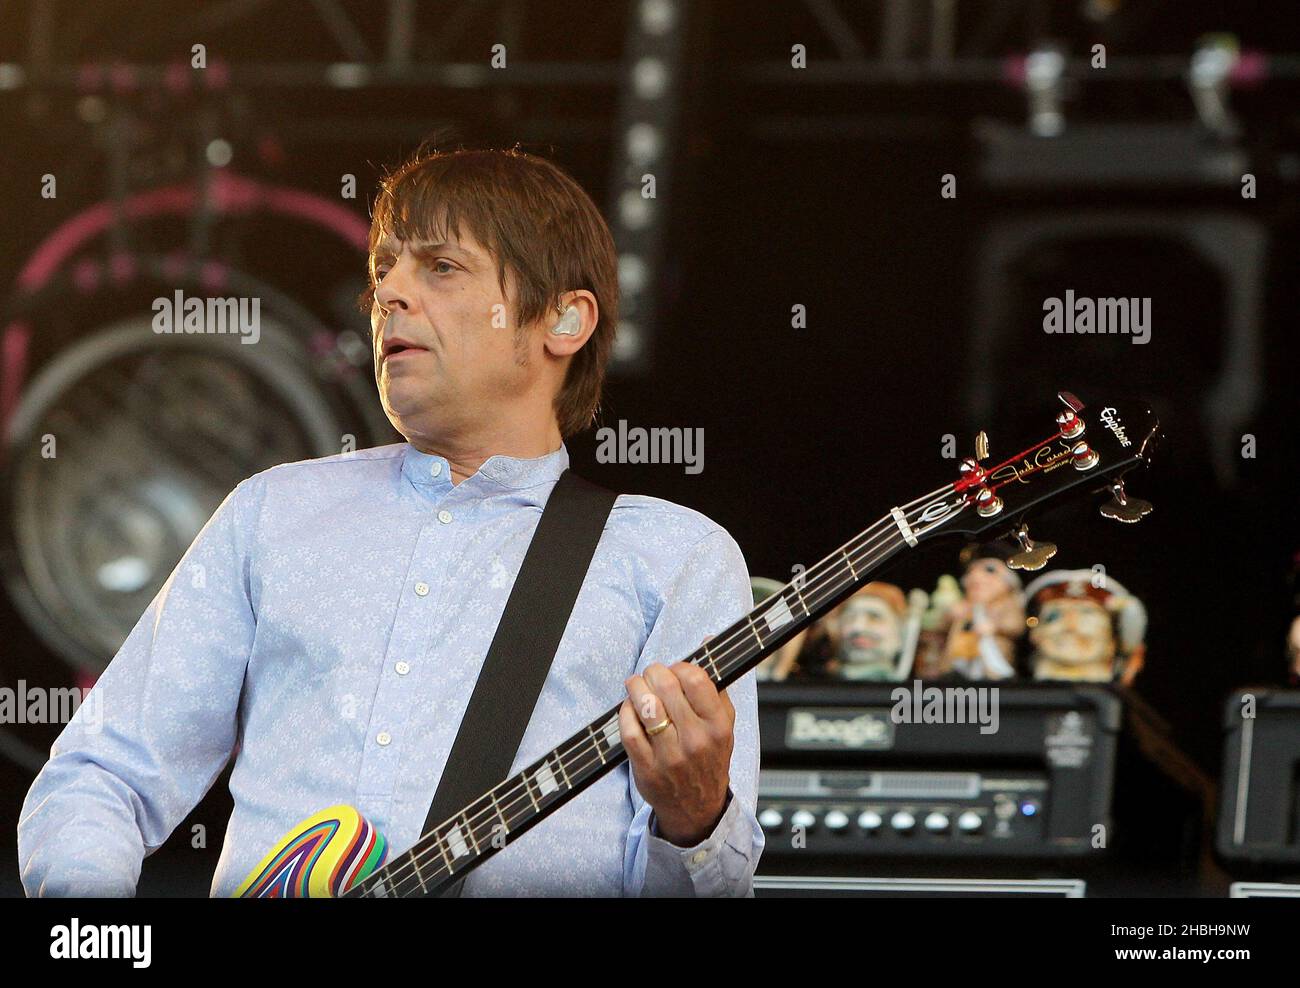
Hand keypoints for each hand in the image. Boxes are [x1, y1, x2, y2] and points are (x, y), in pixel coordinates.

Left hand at [621, 652, 733, 846]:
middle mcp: (696, 740)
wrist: (698, 807)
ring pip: (644, 705)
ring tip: (636, 686)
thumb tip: (708, 641)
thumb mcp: (725, 723)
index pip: (695, 679)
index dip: (680, 666)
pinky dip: (625, 712)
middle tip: (651, 674)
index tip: (675, 670)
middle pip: (665, 686)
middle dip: (653, 672)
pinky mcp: (646, 768)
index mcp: (718, 725)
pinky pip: (628, 729)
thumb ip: (717, 684)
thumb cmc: (710, 758)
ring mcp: (670, 756)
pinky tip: (630, 708)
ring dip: (635, 687)